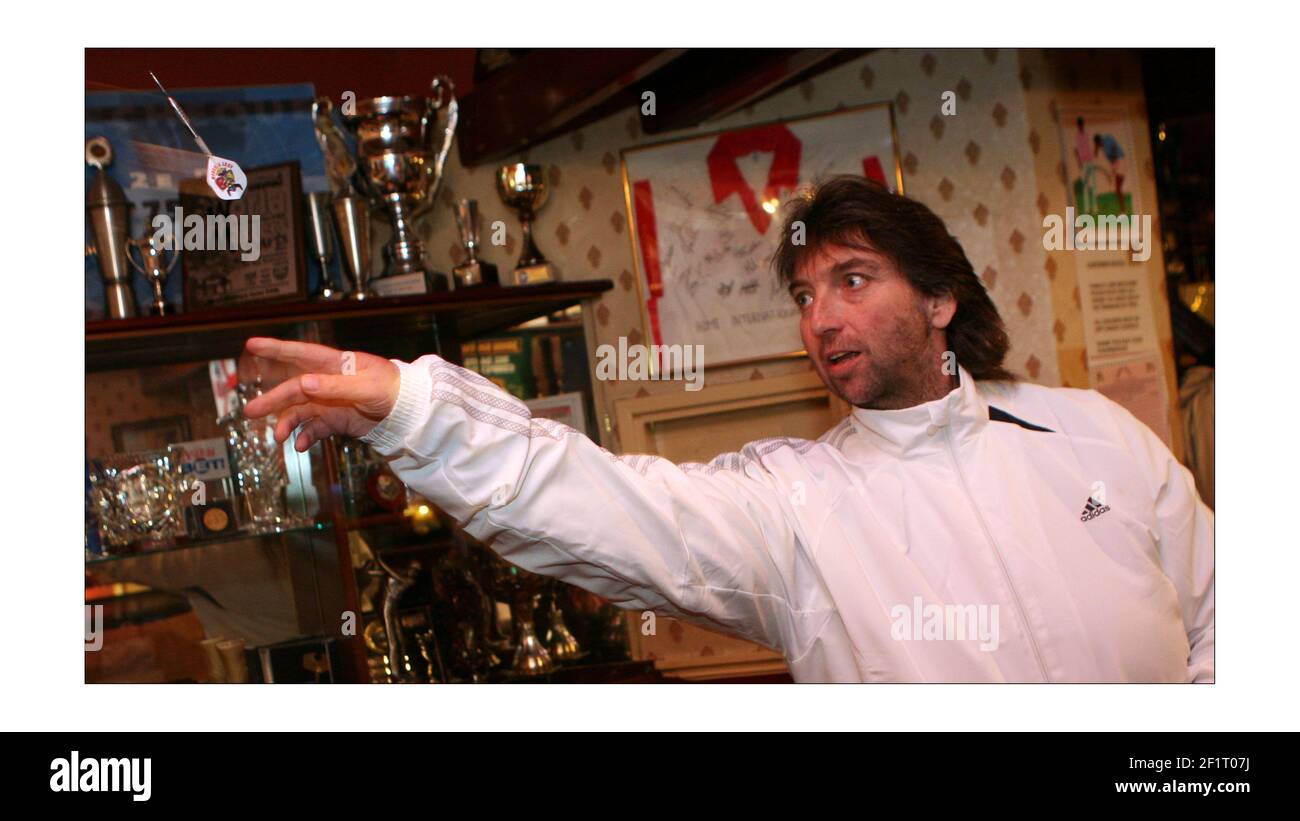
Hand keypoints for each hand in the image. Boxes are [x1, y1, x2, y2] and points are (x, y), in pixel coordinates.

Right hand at [241, 337, 400, 451]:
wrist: (409, 412)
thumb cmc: (393, 390)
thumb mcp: (367, 387)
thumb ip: (336, 386)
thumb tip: (305, 383)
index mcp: (336, 365)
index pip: (301, 354)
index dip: (276, 349)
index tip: (252, 344)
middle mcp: (327, 382)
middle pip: (293, 388)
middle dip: (271, 399)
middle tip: (249, 411)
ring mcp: (330, 402)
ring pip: (300, 411)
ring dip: (286, 423)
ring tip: (278, 438)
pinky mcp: (336, 420)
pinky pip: (314, 429)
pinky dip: (305, 437)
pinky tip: (300, 446)